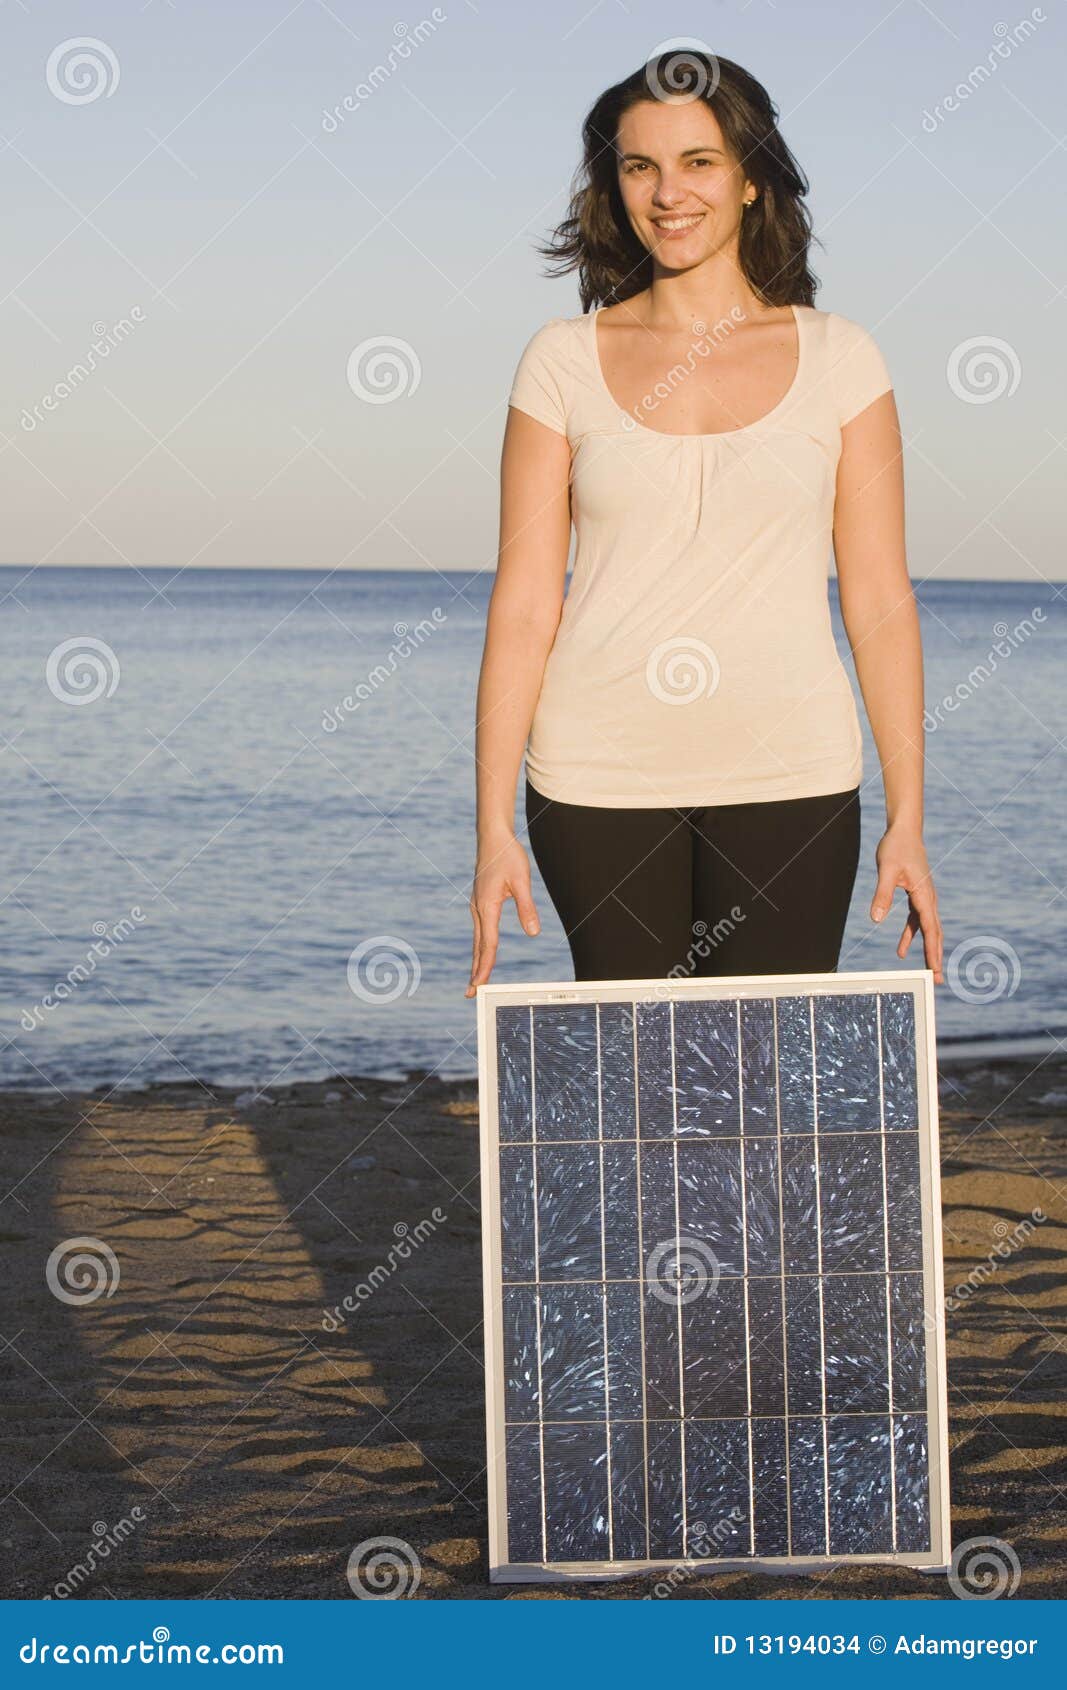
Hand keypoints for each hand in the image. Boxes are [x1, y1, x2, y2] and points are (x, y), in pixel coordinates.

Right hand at [466, 833, 540, 996]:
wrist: (493, 837)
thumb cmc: (508, 856)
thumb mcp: (523, 880)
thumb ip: (527, 907)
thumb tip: (533, 933)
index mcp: (487, 906)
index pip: (488, 943)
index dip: (486, 966)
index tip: (481, 985)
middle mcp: (478, 909)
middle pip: (478, 947)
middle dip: (476, 971)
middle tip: (471, 994)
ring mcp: (478, 906)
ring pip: (478, 940)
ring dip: (477, 961)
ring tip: (476, 981)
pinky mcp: (481, 903)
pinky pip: (481, 931)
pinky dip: (481, 947)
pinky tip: (483, 954)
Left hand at [870, 822, 943, 982]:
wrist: (904, 831)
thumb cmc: (896, 848)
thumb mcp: (885, 871)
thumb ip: (882, 895)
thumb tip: (875, 919)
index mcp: (923, 894)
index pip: (929, 928)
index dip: (932, 950)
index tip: (935, 969)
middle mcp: (928, 898)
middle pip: (934, 933)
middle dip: (936, 957)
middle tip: (938, 980)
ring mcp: (924, 897)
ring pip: (928, 929)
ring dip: (927, 949)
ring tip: (927, 971)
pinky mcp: (917, 895)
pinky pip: (916, 921)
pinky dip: (911, 935)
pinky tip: (902, 949)